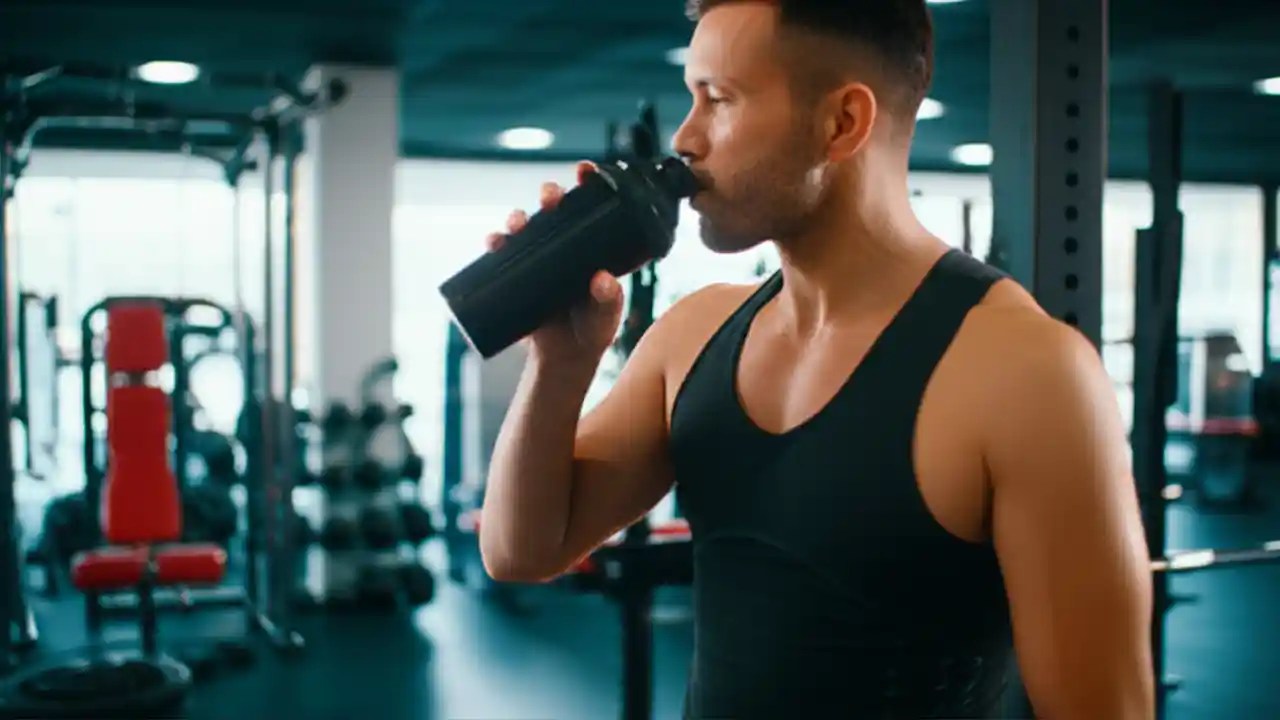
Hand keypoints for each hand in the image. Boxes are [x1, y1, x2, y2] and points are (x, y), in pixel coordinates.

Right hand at [484, 161, 624, 368]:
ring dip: (519, 217)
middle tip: (550, 196)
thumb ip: (608, 300)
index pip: (592, 208)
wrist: (563, 359)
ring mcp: (539, 258)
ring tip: (518, 222)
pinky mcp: (517, 274)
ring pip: (526, 226)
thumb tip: (603, 280)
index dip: (588, 184)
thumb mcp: (606, 316)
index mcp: (592, 247)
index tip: (585, 170)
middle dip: (550, 195)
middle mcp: (565, 245)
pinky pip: (504, 253)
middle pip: (555, 209)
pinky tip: (494, 241)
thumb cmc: (592, 332)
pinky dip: (497, 243)